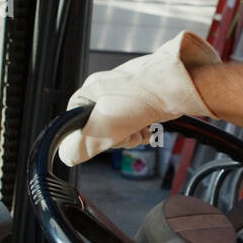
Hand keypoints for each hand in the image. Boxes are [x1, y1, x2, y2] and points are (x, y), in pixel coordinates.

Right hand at [57, 30, 220, 165]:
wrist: (175, 86)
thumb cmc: (139, 98)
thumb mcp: (101, 129)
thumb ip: (80, 146)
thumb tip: (67, 156)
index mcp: (90, 91)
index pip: (77, 121)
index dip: (89, 137)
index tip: (101, 142)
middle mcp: (107, 89)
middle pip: (102, 126)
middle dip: (116, 138)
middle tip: (126, 136)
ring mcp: (128, 93)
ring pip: (123, 125)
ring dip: (131, 135)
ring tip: (140, 133)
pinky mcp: (145, 97)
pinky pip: (139, 119)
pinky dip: (144, 128)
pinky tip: (149, 130)